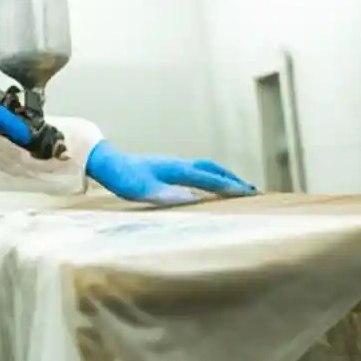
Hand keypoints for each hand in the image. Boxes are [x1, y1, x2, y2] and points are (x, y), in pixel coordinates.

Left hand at [85, 141, 256, 204]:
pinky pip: (196, 170)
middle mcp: (179, 164)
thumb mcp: (144, 190)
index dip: (231, 186)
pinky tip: (208, 184)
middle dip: (233, 179)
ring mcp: (174, 164)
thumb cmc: (124, 178)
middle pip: (213, 169)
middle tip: (252, 190)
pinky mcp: (167, 168)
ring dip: (223, 176)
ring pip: (206, 167)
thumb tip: (192, 198)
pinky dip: (210, 175)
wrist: (108, 162)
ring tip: (237, 186)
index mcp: (178, 170)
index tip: (250, 193)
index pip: (210, 178)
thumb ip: (167, 195)